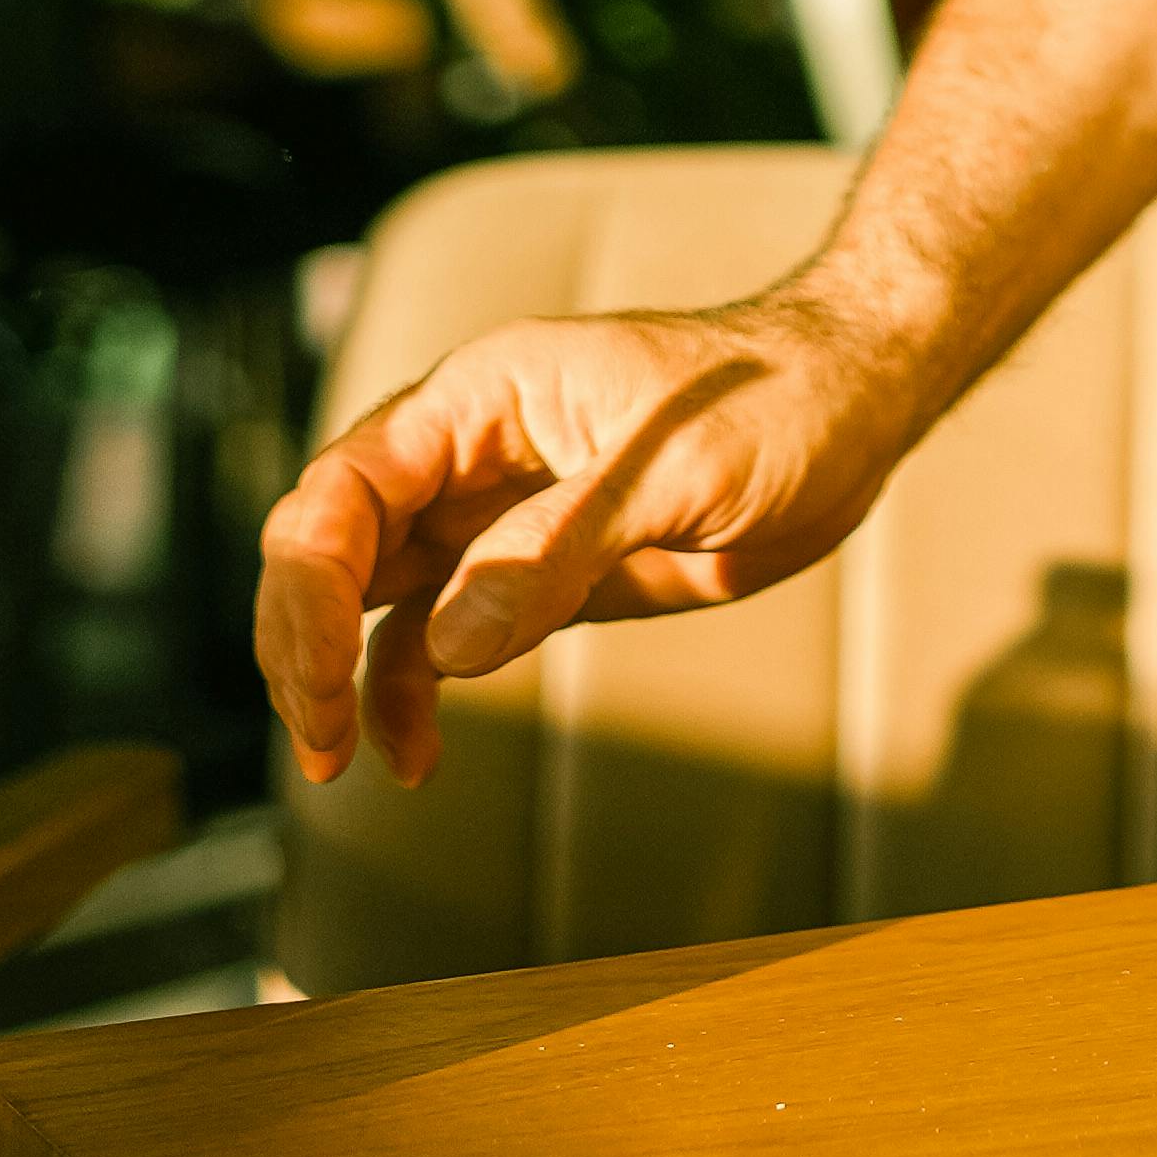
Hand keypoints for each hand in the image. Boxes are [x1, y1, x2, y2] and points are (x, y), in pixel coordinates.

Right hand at [254, 290, 915, 792]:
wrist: (856, 405)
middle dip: (300, 637)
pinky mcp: (532, 569)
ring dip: (334, 674)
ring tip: (334, 762)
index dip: (310, 580)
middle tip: (314, 740)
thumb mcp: (681, 471)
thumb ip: (561, 546)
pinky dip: (406, 694)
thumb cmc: (779, 401)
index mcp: (488, 395)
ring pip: (367, 591)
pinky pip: (434, 633)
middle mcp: (472, 448)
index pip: (348, 482)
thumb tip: (448, 641)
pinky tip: (413, 758)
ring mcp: (495, 511)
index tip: (321, 677)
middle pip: (331, 537)